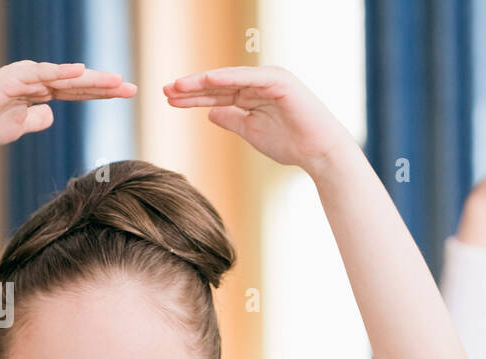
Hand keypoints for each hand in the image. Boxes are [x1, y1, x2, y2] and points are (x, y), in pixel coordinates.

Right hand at [0, 60, 136, 157]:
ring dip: (91, 79)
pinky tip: (80, 71)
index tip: (127, 93)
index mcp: (40, 90)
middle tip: (132, 87)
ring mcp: (24, 77)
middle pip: (77, 82)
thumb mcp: (21, 126)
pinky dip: (60, 72)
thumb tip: (51, 116)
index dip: (102, 92)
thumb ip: (38, 119)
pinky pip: (40, 75)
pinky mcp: (11, 79)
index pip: (78, 91)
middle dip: (105, 85)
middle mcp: (35, 79)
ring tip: (116, 81)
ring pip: (64, 77)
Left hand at [162, 66, 355, 176]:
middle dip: (192, 88)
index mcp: (254, 94)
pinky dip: (226, 78)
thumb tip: (210, 114)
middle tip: (165, 90)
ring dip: (202, 82)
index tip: (170, 99)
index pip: (218, 94)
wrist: (320, 153)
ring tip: (178, 86)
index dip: (194, 97)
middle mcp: (259, 82)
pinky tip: (206, 80)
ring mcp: (268, 79)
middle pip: (218, 85)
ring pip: (228, 79)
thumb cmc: (292, 145)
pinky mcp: (278, 80)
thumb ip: (232, 120)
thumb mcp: (252, 132)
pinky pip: (247, 77)